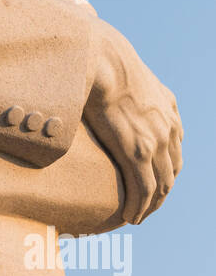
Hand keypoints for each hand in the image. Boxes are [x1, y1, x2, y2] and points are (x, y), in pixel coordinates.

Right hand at [84, 20, 181, 223]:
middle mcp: (168, 128)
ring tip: (137, 218)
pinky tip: (131, 217)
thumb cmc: (102, 59)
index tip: (154, 183)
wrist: (101, 57)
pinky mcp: (138, 152)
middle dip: (162, 193)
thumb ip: (127, 86)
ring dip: (151, 205)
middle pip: (172, 171)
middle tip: (146, 208)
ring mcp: (156, 141)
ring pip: (161, 185)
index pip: (175, 149)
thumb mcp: (126, 71)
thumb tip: (103, 84)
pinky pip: (144, 189)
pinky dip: (140, 207)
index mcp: (167, 109)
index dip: (166, 170)